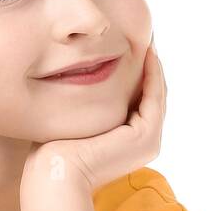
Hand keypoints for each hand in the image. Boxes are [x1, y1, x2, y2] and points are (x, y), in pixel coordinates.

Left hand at [23, 41, 165, 193]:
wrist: (54, 172)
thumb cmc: (52, 151)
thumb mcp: (73, 121)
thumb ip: (82, 105)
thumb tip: (73, 81)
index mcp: (130, 144)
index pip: (140, 104)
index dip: (139, 77)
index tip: (132, 51)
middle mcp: (145, 144)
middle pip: (152, 98)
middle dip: (150, 70)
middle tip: (145, 39)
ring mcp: (149, 142)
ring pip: (157, 95)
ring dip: (155, 68)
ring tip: (148, 42)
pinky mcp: (146, 136)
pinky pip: (154, 96)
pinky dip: (153, 75)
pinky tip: (147, 54)